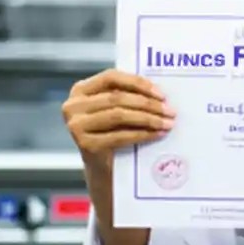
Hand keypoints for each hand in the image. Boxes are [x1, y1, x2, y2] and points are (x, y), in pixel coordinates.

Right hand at [61, 68, 175, 170]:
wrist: (102, 167)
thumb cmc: (112, 131)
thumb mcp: (115, 109)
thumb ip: (127, 96)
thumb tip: (159, 93)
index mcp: (81, 90)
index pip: (111, 77)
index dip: (137, 83)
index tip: (161, 93)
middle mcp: (73, 106)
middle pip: (117, 98)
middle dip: (148, 104)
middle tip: (170, 111)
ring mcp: (76, 126)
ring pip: (119, 115)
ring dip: (148, 119)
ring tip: (167, 123)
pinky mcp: (85, 145)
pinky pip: (120, 136)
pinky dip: (142, 134)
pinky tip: (157, 134)